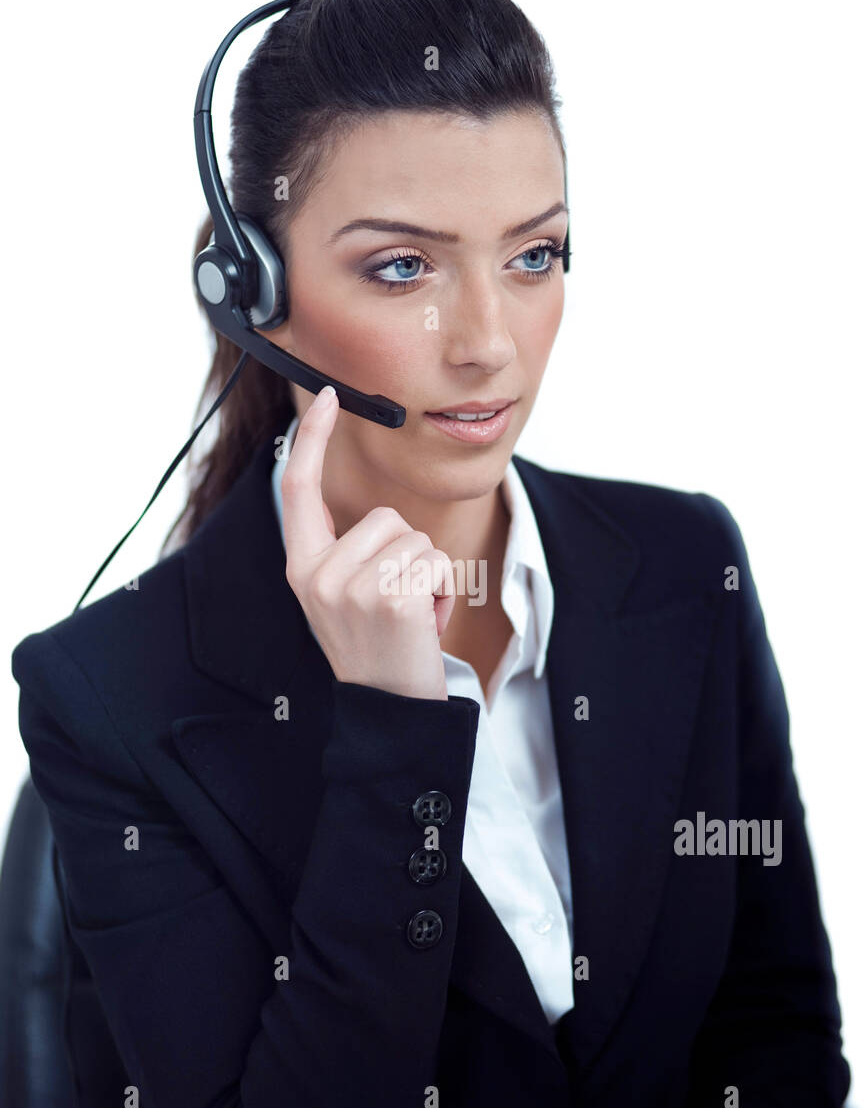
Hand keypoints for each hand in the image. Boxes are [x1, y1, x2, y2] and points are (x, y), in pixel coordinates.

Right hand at [281, 386, 455, 701]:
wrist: (390, 709)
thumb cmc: (379, 649)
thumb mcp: (342, 598)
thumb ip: (345, 553)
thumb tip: (372, 516)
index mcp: (302, 568)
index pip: (299, 490)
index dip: (315, 441)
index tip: (330, 399)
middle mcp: (318, 574)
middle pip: (384, 517)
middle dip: (406, 554)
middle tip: (396, 605)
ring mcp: (351, 585)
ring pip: (414, 538)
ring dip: (426, 574)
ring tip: (410, 616)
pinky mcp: (390, 595)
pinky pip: (434, 560)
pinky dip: (442, 590)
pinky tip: (424, 623)